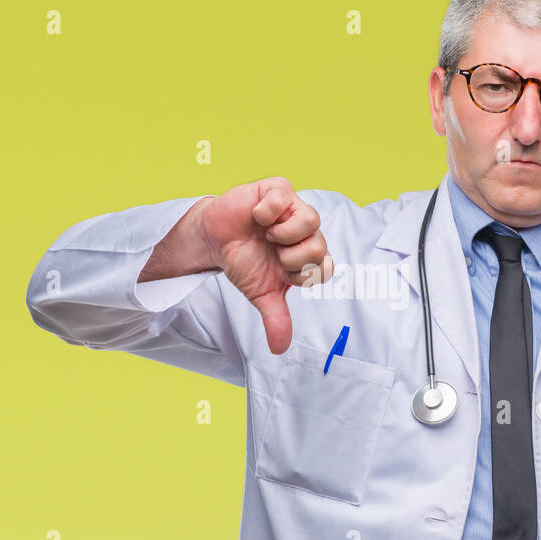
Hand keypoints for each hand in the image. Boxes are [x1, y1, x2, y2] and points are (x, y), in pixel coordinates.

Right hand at [197, 176, 333, 354]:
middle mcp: (306, 232)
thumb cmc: (243, 261)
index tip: (282, 274)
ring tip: (266, 235)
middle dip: (290, 257)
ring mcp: (293, 208)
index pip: (326, 268)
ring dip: (283, 234)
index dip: (303, 274)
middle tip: (272, 253)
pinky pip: (284, 195)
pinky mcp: (276, 189)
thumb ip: (275, 319)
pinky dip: (268, 211)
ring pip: (310, 220)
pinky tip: (257, 216)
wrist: (214, 240)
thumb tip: (279, 349)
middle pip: (319, 246)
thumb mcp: (260, 294)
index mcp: (307, 256)